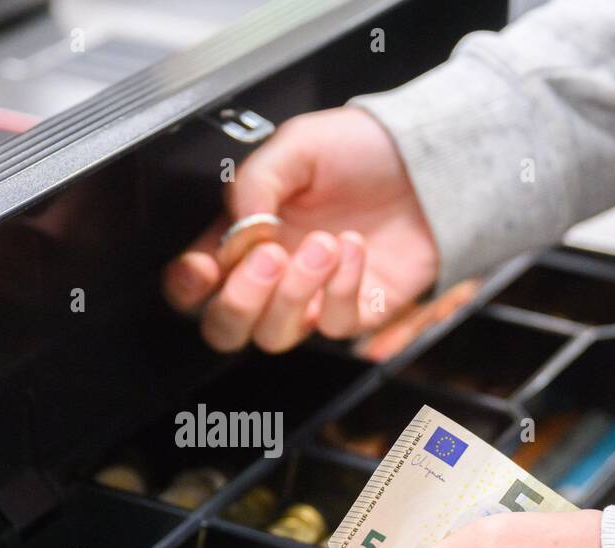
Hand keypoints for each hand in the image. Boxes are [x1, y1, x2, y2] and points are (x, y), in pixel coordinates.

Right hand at [163, 107, 438, 353]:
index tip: (204, 266)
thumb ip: (254, 181)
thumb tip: (236, 225)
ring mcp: (311, 299)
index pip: (192, 285)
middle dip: (238, 302)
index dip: (188, 287)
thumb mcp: (297, 145)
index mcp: (242, 237)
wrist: (426, 159)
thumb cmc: (359, 150)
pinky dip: (341, 288)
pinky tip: (354, 247)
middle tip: (269, 257)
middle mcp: (270, 276)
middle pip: (224, 329)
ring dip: (294, 293)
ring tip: (323, 243)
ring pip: (274, 336)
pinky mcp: (355, 312)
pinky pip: (333, 326)